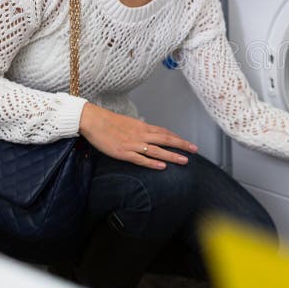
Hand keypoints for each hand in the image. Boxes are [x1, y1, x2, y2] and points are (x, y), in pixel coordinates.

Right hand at [79, 102, 197, 169]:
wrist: (93, 120)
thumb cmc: (108, 122)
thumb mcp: (128, 123)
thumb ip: (139, 129)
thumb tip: (147, 133)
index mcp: (142, 127)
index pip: (164, 132)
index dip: (177, 138)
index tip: (187, 143)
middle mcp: (141, 134)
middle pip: (166, 139)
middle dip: (181, 145)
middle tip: (194, 150)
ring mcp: (133, 144)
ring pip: (157, 150)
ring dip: (172, 156)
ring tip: (184, 161)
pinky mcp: (123, 152)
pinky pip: (141, 159)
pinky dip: (152, 163)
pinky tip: (162, 167)